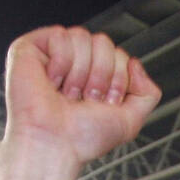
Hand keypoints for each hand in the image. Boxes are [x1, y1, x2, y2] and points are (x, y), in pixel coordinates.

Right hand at [4, 26, 161, 166]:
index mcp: (95, 77)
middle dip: (100, 75)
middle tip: (84, 100)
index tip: (103, 104)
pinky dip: (60, 63)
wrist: (54, 144)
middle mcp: (76, 64)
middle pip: (104, 42)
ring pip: (83, 36)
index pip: (119, 55)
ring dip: (80, 73)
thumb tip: (135, 63)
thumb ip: (148, 94)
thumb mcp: (130, 122)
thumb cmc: (83, 139)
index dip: (117, 80)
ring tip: (67, 94)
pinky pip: (60, 34)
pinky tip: (52, 82)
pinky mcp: (31, 48)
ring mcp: (53, 54)